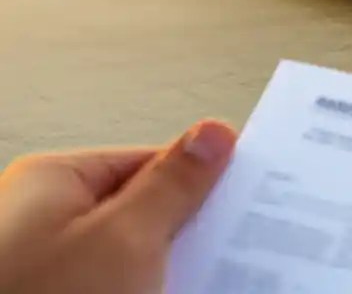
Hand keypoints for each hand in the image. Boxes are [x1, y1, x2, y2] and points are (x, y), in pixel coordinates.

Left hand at [0, 120, 236, 292]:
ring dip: (165, 278)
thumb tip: (211, 136)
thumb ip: (174, 185)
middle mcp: (41, 221)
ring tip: (202, 286)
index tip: (249, 203)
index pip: (149, 162)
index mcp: (52, 182)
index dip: (201, 183)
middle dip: (186, 237)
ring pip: (127, 264)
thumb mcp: (126, 239)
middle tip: (236, 256)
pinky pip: (111, 291)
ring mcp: (44, 271)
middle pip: (140, 214)